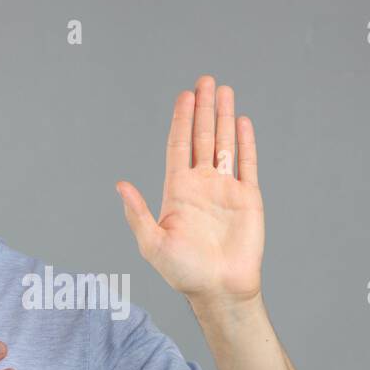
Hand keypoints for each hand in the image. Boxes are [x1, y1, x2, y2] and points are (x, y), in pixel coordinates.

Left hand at [116, 75, 263, 306]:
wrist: (220, 289)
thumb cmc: (185, 272)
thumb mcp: (153, 244)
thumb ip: (137, 214)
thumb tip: (120, 185)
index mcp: (178, 191)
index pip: (178, 145)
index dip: (181, 119)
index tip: (185, 95)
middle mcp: (201, 185)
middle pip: (201, 137)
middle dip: (203, 108)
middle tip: (205, 80)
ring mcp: (225, 189)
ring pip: (224, 144)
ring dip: (224, 117)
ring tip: (224, 90)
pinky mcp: (248, 198)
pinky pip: (247, 163)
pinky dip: (246, 142)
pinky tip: (242, 121)